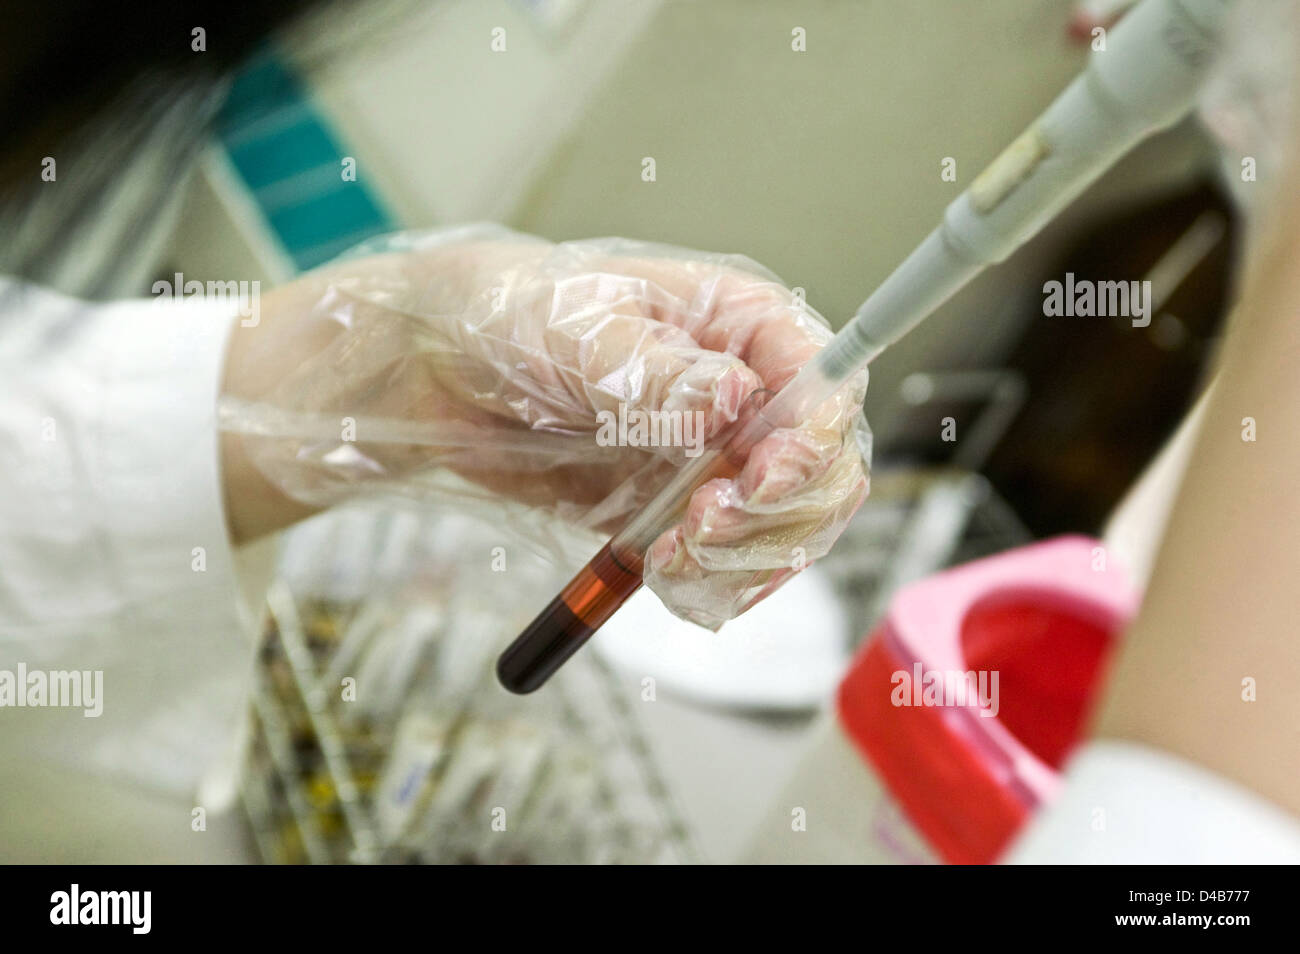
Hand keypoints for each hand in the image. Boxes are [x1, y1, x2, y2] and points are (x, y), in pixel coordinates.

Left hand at [220, 227, 869, 626]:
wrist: (442, 377)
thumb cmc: (514, 317)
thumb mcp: (580, 332)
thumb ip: (657, 373)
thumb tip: (735, 399)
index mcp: (741, 324)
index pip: (826, 382)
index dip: (814, 437)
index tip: (761, 479)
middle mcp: (748, 394)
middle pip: (825, 471)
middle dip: (775, 515)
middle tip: (700, 530)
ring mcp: (720, 460)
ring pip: (787, 532)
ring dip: (743, 564)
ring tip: (667, 561)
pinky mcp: (683, 514)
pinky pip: (733, 568)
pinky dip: (712, 589)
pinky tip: (663, 578)